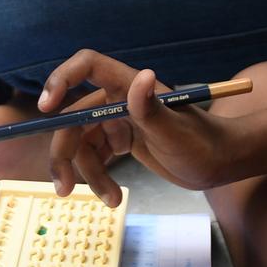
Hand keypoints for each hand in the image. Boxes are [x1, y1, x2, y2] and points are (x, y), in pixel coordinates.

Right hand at [41, 50, 234, 206]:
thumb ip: (151, 107)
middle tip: (63, 187)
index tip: (46, 108)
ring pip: (82, 143)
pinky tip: (113, 198)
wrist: (220, 164)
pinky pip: (95, 156)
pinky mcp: (121, 141)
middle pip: (74, 118)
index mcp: (129, 84)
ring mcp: (118, 120)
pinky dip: (98, 178)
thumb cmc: (204, 143)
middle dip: (65, 153)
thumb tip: (141, 77)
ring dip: (88, 175)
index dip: (61, 79)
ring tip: (111, 200)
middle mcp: (118, 98)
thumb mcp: (176, 132)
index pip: (87, 66)